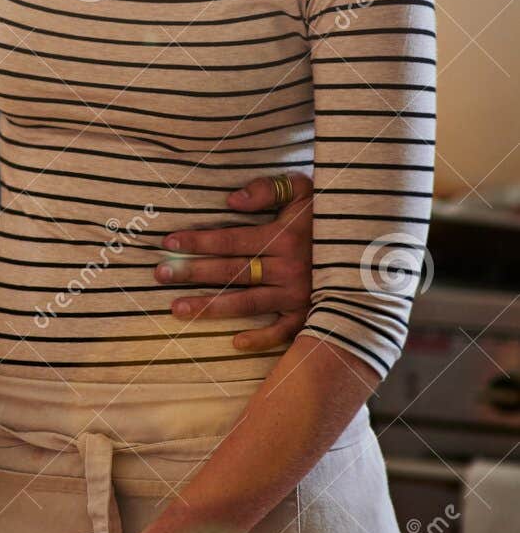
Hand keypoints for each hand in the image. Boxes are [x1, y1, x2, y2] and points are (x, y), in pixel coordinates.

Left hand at [157, 171, 312, 352]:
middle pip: (231, 272)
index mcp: (283, 237)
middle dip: (192, 273)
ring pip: (247, 303)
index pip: (230, 239)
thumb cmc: (330, 213)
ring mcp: (300, 295)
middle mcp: (289, 268)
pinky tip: (234, 343)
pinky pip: (284, 332)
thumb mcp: (305, 189)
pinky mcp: (312, 314)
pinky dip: (261, 339)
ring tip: (176, 308)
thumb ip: (267, 189)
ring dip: (210, 307)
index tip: (167, 242)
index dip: (197, 240)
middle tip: (158, 275)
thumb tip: (231, 200)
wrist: (374, 244)